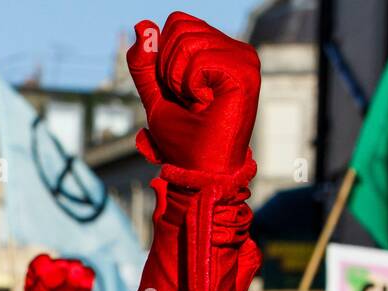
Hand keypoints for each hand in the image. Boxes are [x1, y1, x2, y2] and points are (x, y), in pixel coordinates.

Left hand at [126, 12, 260, 172]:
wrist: (200, 172)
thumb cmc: (182, 140)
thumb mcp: (155, 96)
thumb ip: (145, 63)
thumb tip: (142, 25)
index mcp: (219, 50)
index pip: (178, 22)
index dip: (163, 57)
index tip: (179, 91)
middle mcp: (236, 50)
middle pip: (179, 27)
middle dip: (168, 68)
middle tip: (188, 99)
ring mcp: (244, 59)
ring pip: (187, 42)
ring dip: (178, 80)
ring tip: (197, 103)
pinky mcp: (245, 72)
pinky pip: (198, 61)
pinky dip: (189, 87)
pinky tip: (206, 104)